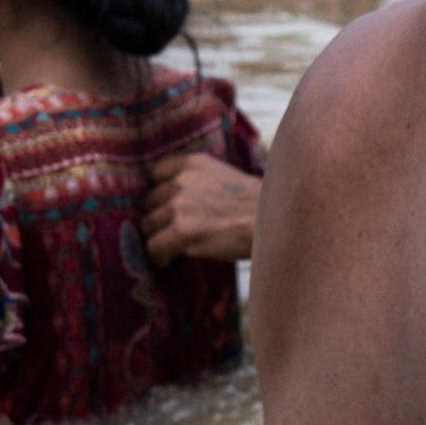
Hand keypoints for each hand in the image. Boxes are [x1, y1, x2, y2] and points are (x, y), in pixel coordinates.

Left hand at [144, 153, 260, 265]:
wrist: (276, 223)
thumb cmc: (257, 207)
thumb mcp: (226, 179)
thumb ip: (199, 182)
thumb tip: (175, 201)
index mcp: (193, 164)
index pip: (155, 174)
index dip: (160, 194)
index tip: (166, 208)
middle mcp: (182, 180)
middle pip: (150, 202)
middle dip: (160, 218)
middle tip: (173, 233)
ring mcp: (180, 205)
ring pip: (149, 225)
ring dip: (160, 237)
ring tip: (173, 248)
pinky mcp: (182, 230)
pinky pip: (154, 246)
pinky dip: (160, 256)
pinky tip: (169, 260)